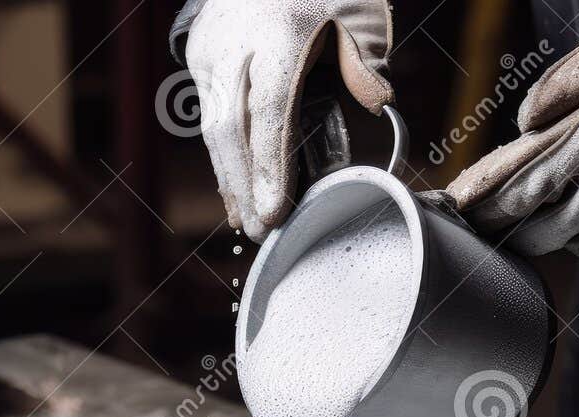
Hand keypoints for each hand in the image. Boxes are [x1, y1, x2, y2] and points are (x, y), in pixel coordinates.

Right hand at [184, 0, 392, 240]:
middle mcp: (234, 45)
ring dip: (230, 179)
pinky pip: (208, 118)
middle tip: (263, 232)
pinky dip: (223, 157)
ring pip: (214, 129)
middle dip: (246, 186)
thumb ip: (364, 56)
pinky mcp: (198, 58)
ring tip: (249, 222)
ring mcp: (210, 52)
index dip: (270, 165)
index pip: (270, 110)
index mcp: (278, 33)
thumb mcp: (356, 7)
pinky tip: (235, 189)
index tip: (276, 209)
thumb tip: (380, 104)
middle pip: (232, 130)